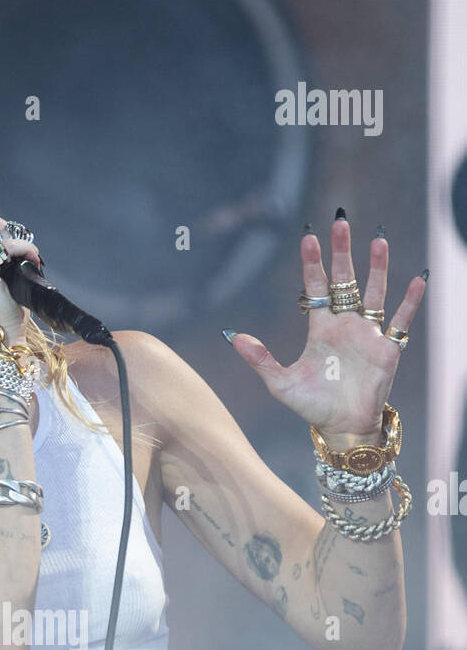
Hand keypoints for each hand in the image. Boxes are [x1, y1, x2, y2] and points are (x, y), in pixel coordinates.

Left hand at [223, 214, 426, 446]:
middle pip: (345, 280)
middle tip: (340, 222)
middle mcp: (345, 324)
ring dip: (377, 268)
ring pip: (374, 293)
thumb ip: (259, 359)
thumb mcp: (280, 382)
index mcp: (321, 327)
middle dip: (342, 253)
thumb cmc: (312, 405)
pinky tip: (416, 280)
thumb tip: (232, 337)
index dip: (312, 264)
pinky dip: (409, 302)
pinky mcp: (387, 348)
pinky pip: (401, 321)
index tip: (308, 239)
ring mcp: (367, 333)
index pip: (315, 287)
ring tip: (378, 241)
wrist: (341, 427)